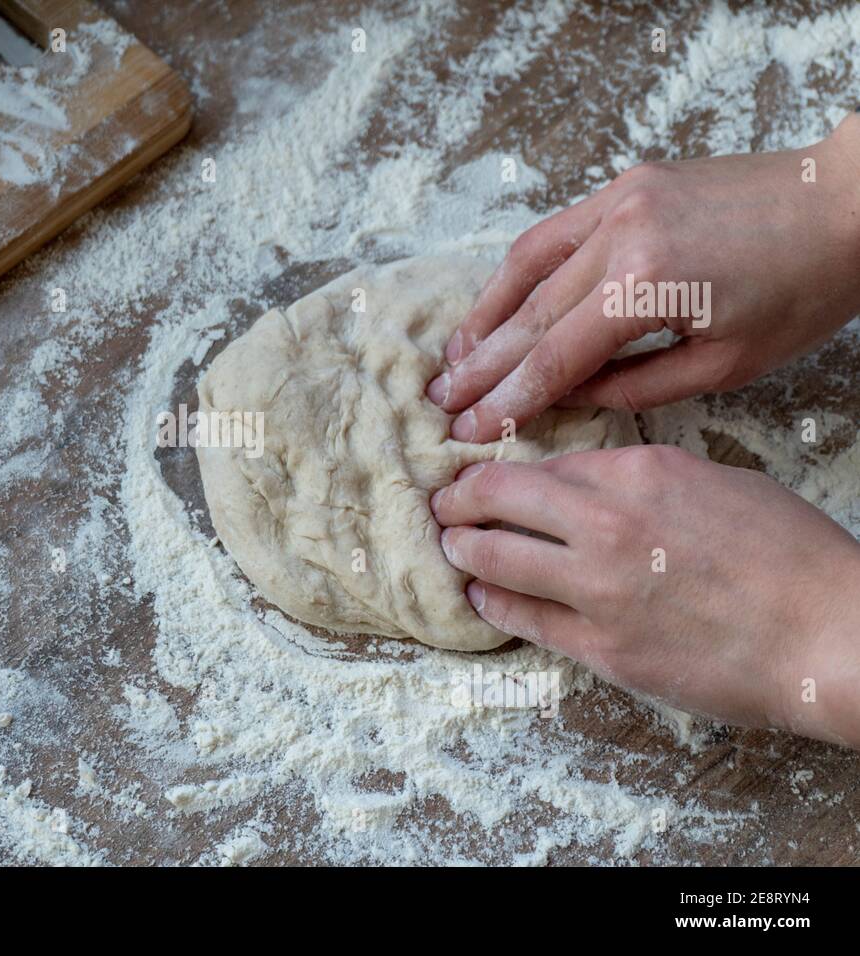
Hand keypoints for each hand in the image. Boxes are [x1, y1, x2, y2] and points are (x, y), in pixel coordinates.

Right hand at [428, 115, 859, 442]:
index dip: (508, 399)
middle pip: (529, 316)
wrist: (844, 202)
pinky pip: (551, 233)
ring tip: (453, 358)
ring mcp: (618, 203)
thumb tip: (564, 397)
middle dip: (482, 366)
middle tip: (441, 403)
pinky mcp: (623, 186)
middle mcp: (622, 236)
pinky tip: (495, 303)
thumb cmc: (801, 290)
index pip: (556, 357)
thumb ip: (632, 386)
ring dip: (485, 317)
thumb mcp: (725, 365)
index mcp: (651, 287)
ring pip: (526, 268)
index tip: (470, 429)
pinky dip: (515, 272)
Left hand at [429, 445, 859, 746]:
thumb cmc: (789, 557)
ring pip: (493, 558)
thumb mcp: (717, 483)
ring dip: (462, 550)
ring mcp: (596, 587)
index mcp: (638, 472)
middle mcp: (605, 522)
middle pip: (496, 499)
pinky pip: (522, 618)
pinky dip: (491, 604)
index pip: (541, 464)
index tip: (481, 476)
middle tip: (442, 506)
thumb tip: (592, 484)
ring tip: (451, 548)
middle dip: (458, 500)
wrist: (826, 635)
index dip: (501, 469)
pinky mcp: (600, 646)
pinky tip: (480, 597)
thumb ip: (645, 479)